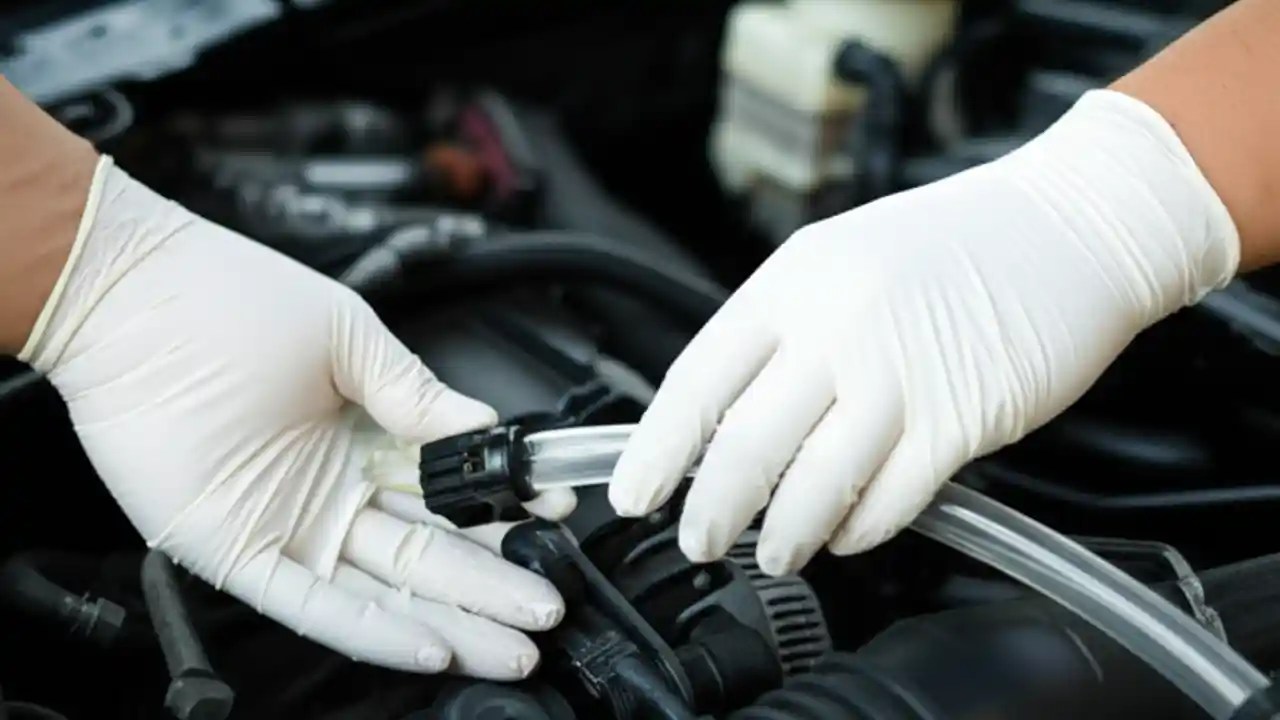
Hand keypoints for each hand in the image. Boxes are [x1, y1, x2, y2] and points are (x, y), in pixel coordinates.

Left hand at [20, 156, 573, 678]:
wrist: (132, 296)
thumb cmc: (225, 298)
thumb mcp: (347, 335)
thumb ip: (415, 391)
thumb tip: (482, 423)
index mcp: (364, 432)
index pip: (448, 489)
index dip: (502, 509)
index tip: (552, 515)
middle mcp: (332, 486)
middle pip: (427, 552)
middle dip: (493, 583)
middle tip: (547, 602)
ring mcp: (291, 524)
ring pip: (385, 589)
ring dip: (453, 620)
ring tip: (514, 643)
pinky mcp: (241, 552)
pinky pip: (314, 607)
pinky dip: (373, 631)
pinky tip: (430, 646)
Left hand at [609, 89, 1239, 574]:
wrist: (1070, 223)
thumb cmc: (951, 246)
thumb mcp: (837, 261)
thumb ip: (781, 333)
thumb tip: (723, 420)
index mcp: (792, 282)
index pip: (697, 378)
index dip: (658, 448)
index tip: (634, 494)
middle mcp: (836, 325)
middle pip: (746, 443)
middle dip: (711, 509)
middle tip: (698, 538)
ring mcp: (900, 373)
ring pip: (814, 483)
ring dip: (783, 533)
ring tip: (774, 553)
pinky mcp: (962, 417)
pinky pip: (892, 498)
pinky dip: (859, 529)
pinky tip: (847, 536)